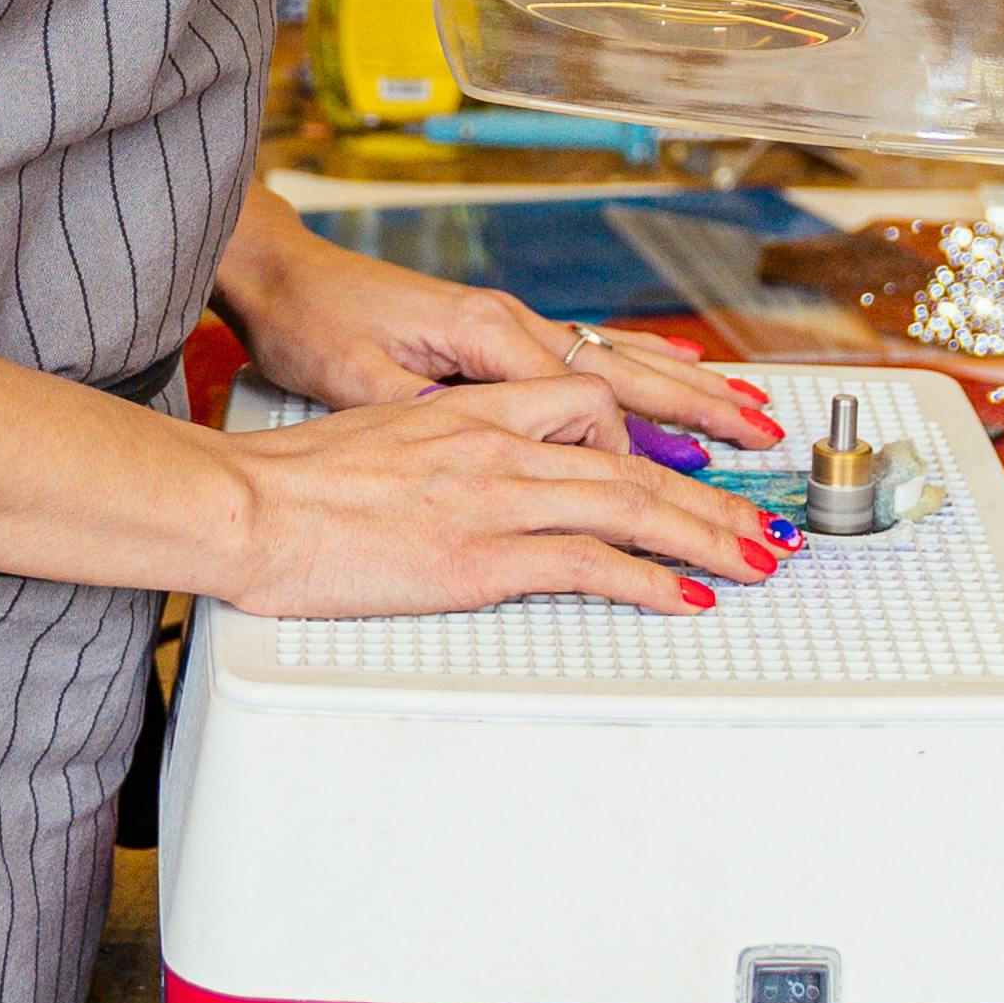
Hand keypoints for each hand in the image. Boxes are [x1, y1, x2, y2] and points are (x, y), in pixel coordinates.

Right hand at [210, 371, 795, 624]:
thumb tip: (458, 481)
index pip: (587, 403)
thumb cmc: (289, 482)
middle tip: (760, 525)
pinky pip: (590, 561)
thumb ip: (435, 449)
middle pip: (632, 456)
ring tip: (753, 560)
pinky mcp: (480, 553)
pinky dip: (650, 580)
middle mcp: (497, 440)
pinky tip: (686, 599)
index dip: (651, 435)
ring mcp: (494, 495)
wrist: (243, 504)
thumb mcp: (377, 436)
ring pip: (630, 501)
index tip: (689, 462)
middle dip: (708, 493)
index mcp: (471, 407)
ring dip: (706, 534)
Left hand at [216, 200, 784, 445]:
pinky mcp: (496, 336)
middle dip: (701, 407)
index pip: (586, 401)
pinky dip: (643, 368)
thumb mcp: (357, 380)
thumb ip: (424, 414)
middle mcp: (511, 324)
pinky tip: (676, 372)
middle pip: (626, 371)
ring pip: (617, 360)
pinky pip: (590, 355)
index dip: (637, 450)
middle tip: (764, 436)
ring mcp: (509, 326)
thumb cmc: (313, 323)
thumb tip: (474, 443)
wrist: (283, 275)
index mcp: (486, 334)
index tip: (675, 494)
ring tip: (748, 408)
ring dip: (685, 388)